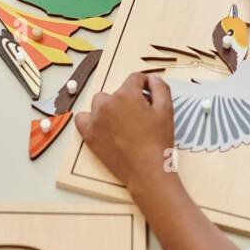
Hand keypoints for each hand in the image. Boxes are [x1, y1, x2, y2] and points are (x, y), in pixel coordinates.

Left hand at [74, 71, 174, 194]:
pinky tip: (103, 126)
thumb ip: (160, 88)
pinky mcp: (89, 135)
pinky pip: (82, 118)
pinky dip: (90, 119)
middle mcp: (107, 103)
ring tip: (122, 121)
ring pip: (99, 102)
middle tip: (139, 114)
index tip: (149, 95)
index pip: (135, 78)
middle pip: (117, 91)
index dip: (144, 84)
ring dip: (109, 107)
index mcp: (126, 94)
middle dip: (128, 98)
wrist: (147, 171)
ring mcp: (95, 119)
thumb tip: (151, 78)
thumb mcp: (167, 110)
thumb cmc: (158, 141)